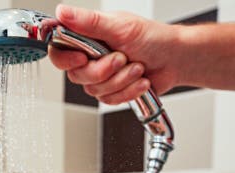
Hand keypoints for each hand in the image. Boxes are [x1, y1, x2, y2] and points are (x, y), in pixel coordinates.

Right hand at [50, 4, 183, 102]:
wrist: (175, 60)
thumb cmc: (153, 38)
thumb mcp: (120, 27)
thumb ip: (88, 22)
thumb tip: (61, 11)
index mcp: (87, 37)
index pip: (59, 50)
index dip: (66, 59)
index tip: (83, 58)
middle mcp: (90, 57)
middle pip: (77, 75)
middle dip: (103, 71)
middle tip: (122, 58)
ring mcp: (101, 76)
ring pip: (94, 90)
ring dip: (121, 80)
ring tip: (137, 67)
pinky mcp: (111, 91)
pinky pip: (109, 100)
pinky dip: (128, 91)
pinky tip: (140, 80)